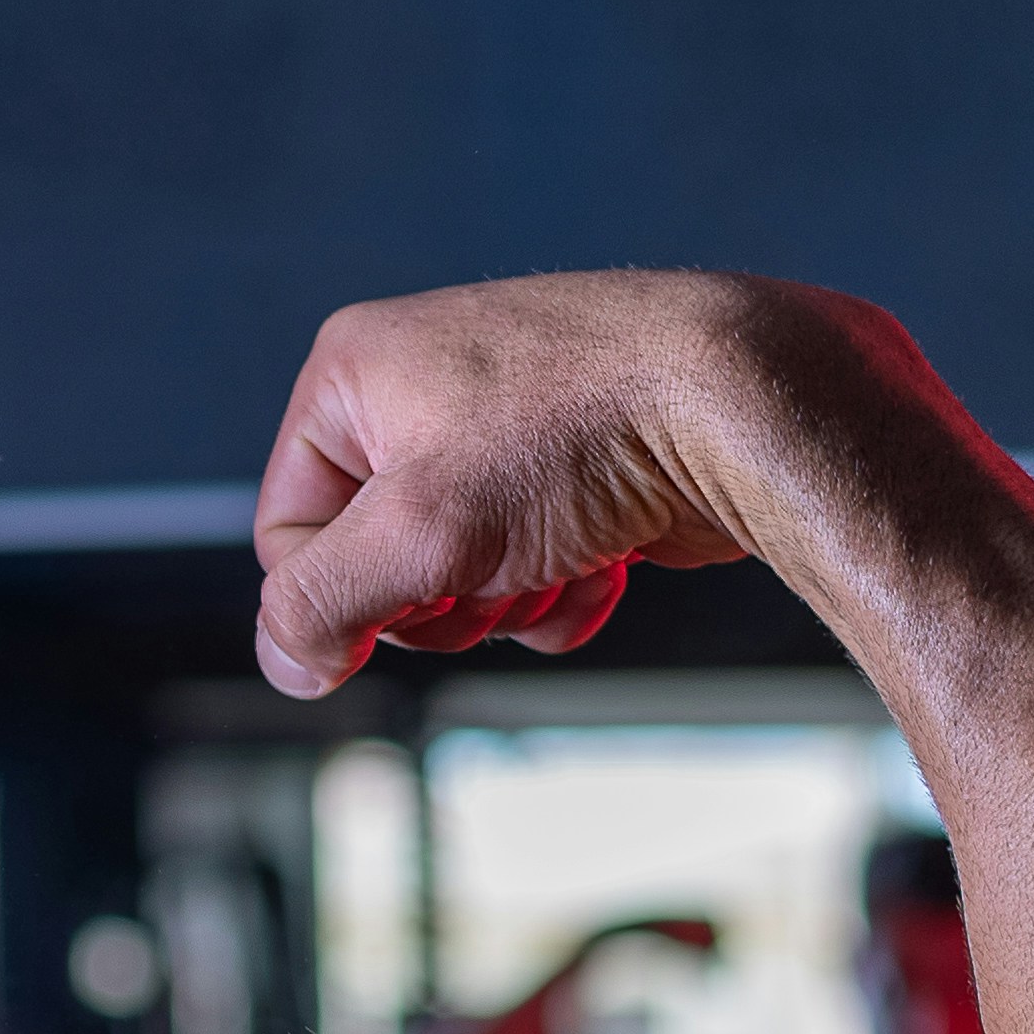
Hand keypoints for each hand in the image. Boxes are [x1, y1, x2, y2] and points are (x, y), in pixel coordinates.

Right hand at [246, 272, 828, 700]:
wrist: (746, 403)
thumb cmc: (583, 432)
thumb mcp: (414, 533)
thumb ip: (317, 606)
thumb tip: (287, 661)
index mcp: (357, 371)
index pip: (289, 533)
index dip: (341, 593)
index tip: (405, 601)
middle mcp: (425, 387)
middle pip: (375, 564)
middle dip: (437, 598)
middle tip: (488, 576)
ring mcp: (509, 428)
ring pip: (458, 578)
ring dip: (505, 600)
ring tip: (556, 556)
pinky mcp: (579, 470)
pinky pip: (533, 569)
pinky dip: (564, 589)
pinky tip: (605, 560)